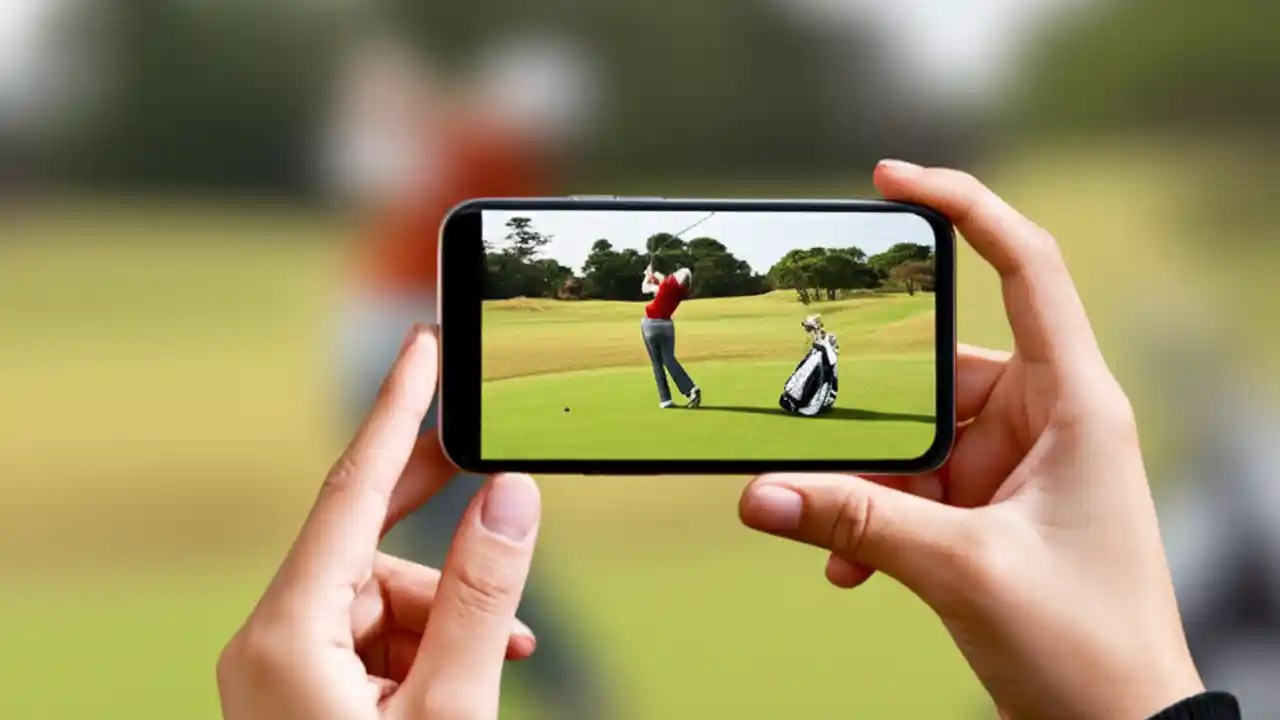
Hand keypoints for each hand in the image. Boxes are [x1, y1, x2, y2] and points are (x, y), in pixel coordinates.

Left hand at [217, 326, 541, 719]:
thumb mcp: (449, 706)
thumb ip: (481, 596)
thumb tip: (511, 497)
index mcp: (286, 634)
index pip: (350, 490)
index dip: (395, 410)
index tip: (422, 346)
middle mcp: (270, 642)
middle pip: (368, 542)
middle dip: (438, 518)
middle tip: (483, 456)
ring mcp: (284, 670)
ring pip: (381, 597)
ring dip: (450, 615)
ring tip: (501, 656)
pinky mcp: (304, 693)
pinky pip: (374, 637)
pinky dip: (429, 646)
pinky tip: (469, 673)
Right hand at [739, 161, 1203, 718]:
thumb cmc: (1089, 647)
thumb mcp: (963, 571)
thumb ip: (856, 523)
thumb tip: (756, 493)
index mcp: (1074, 403)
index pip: (1028, 266)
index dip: (965, 206)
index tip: (892, 181)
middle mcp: (1047, 421)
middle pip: (936, 372)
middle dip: (869, 417)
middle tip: (809, 439)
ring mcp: (1017, 467)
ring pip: (914, 440)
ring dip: (866, 487)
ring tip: (834, 538)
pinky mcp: (992, 509)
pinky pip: (914, 490)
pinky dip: (876, 521)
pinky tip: (851, 567)